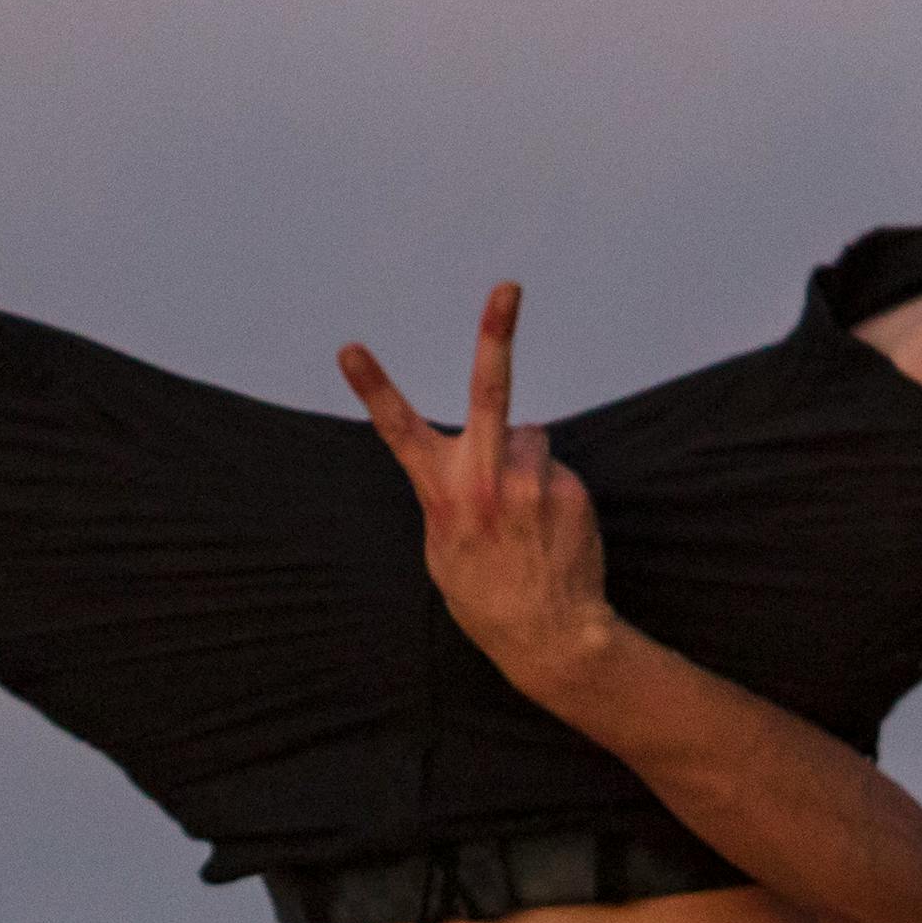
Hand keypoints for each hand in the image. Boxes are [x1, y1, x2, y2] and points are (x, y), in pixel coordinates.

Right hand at [340, 282, 616, 696]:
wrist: (552, 636)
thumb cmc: (487, 595)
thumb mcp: (443, 549)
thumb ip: (451, 493)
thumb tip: (483, 450)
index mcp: (443, 493)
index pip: (399, 430)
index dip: (373, 387)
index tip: (351, 349)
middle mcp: (486, 478)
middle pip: (490, 390)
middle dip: (496, 333)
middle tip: (508, 286)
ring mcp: (532, 481)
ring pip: (528, 440)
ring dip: (526, 463)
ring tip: (526, 518)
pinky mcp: (571, 488)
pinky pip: (555, 470)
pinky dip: (552, 491)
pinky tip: (550, 531)